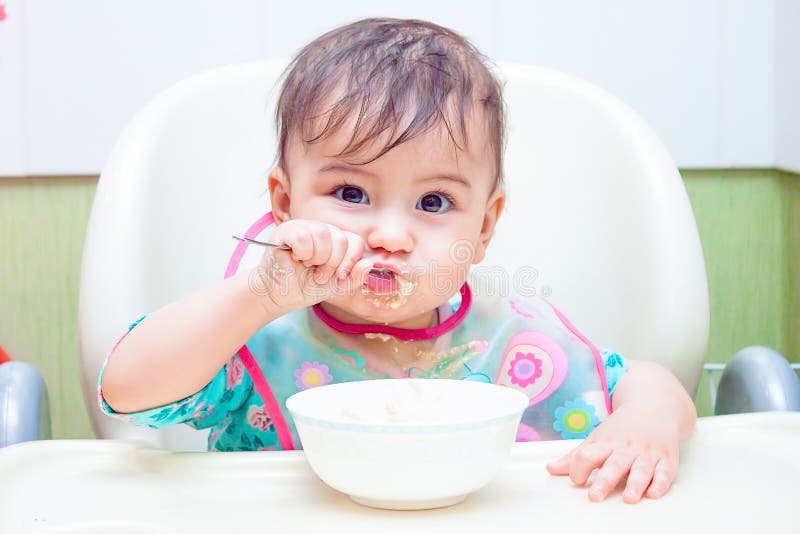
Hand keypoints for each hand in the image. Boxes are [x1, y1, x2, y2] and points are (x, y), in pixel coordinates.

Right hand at [248, 219, 372, 311]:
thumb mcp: (336, 286)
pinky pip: (303, 236)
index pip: (355, 241)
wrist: (279, 295)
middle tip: (319, 275)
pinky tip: (295, 259)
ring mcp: (304, 227)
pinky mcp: (286, 230)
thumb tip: (369, 263)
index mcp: (335, 240)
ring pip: (324, 233)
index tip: (338, 277)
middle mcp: (321, 230)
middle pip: (341, 238)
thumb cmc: (306, 287)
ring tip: (307, 267)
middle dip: (332, 263)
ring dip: (317, 258)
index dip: (350, 261)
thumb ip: (354, 277)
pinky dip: (302, 253)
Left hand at [546, 403, 680, 503]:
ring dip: (635, 484)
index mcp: (606, 443)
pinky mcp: (666, 459)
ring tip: (629, 498)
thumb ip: (575, 457)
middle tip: (595, 496)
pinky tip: (653, 493)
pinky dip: (661, 483)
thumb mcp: (597, 438)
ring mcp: (647, 453)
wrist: (654, 406)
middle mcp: (626, 448)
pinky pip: (665, 472)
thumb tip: (551, 469)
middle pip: (614, 464)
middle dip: (605, 480)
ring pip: (641, 470)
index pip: (588, 454)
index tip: (576, 479)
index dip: (579, 467)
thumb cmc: (623, 428)